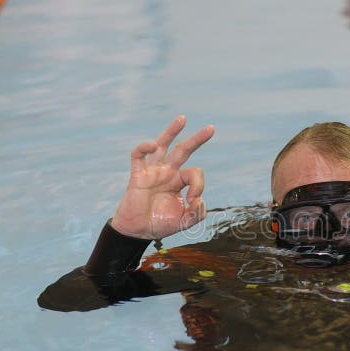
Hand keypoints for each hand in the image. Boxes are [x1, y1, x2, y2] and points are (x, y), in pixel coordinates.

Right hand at [111, 116, 214, 238]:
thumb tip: (199, 200)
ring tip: (183, 118)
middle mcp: (168, 172)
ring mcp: (153, 171)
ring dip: (172, 131)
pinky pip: (139, 156)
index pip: (195, 173)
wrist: (138, 232)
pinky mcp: (138, 175)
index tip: (193, 200)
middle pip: (184, 150)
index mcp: (180, 182)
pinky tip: (152, 144)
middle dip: (198, 139)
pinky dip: (144, 147)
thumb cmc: (160, 224)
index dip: (199, 185)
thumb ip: (196, 214)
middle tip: (212, 128)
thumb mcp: (184, 222)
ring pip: (163, 146)